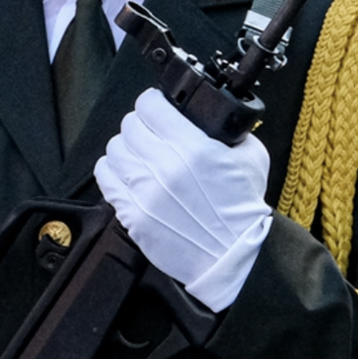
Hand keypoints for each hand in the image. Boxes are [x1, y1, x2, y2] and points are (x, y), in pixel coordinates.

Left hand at [95, 88, 271, 310]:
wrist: (232, 256)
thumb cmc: (242, 210)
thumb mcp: (252, 157)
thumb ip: (230, 132)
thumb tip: (212, 116)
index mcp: (194, 147)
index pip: (150, 105)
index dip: (154, 102)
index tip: (158, 107)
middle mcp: (164, 166)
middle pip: (129, 125)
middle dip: (141, 124)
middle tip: (151, 132)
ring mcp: (144, 191)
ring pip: (114, 149)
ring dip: (126, 147)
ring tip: (139, 155)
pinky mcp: (131, 213)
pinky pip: (105, 177)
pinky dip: (113, 170)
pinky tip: (127, 174)